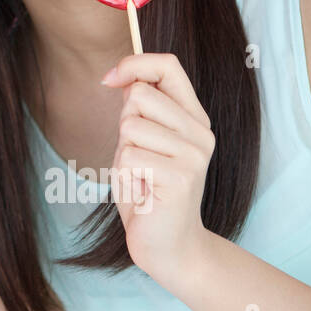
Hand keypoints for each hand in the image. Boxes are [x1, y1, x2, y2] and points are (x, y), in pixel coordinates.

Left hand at [102, 52, 215, 284]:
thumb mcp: (140, 144)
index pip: (168, 66)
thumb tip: (125, 79)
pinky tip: (143, 193)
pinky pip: (129, 158)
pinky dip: (125, 178)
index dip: (134, 64)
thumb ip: (139, 112)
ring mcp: (194, 154)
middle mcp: (200, 132)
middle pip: (141, 95)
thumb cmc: (147, 193)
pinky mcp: (181, 176)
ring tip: (141, 179)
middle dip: (124, 125)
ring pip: (130, 128)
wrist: (168, 246)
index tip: (109, 79)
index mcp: (193, 117)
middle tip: (138, 158)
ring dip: (123, 156)